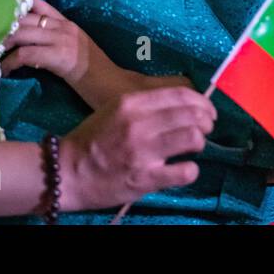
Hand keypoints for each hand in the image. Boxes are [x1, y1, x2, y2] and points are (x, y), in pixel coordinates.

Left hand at [0, 0, 103, 85]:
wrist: (111, 85)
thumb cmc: (94, 74)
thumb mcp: (76, 49)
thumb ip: (56, 41)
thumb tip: (28, 44)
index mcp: (68, 23)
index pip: (39, 5)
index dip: (18, 6)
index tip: (0, 15)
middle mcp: (64, 27)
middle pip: (25, 19)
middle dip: (3, 29)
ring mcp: (62, 40)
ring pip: (22, 33)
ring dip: (3, 45)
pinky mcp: (58, 56)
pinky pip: (25, 54)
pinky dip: (10, 63)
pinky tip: (5, 72)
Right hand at [59, 87, 215, 211]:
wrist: (66, 172)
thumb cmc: (92, 139)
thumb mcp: (115, 109)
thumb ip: (146, 104)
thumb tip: (183, 104)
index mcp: (132, 103)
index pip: (181, 95)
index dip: (202, 102)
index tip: (208, 110)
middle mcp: (139, 124)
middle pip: (192, 114)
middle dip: (207, 121)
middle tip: (206, 128)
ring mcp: (143, 152)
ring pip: (193, 138)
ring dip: (200, 142)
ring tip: (195, 147)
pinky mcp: (144, 178)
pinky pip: (184, 171)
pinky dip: (191, 170)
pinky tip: (185, 169)